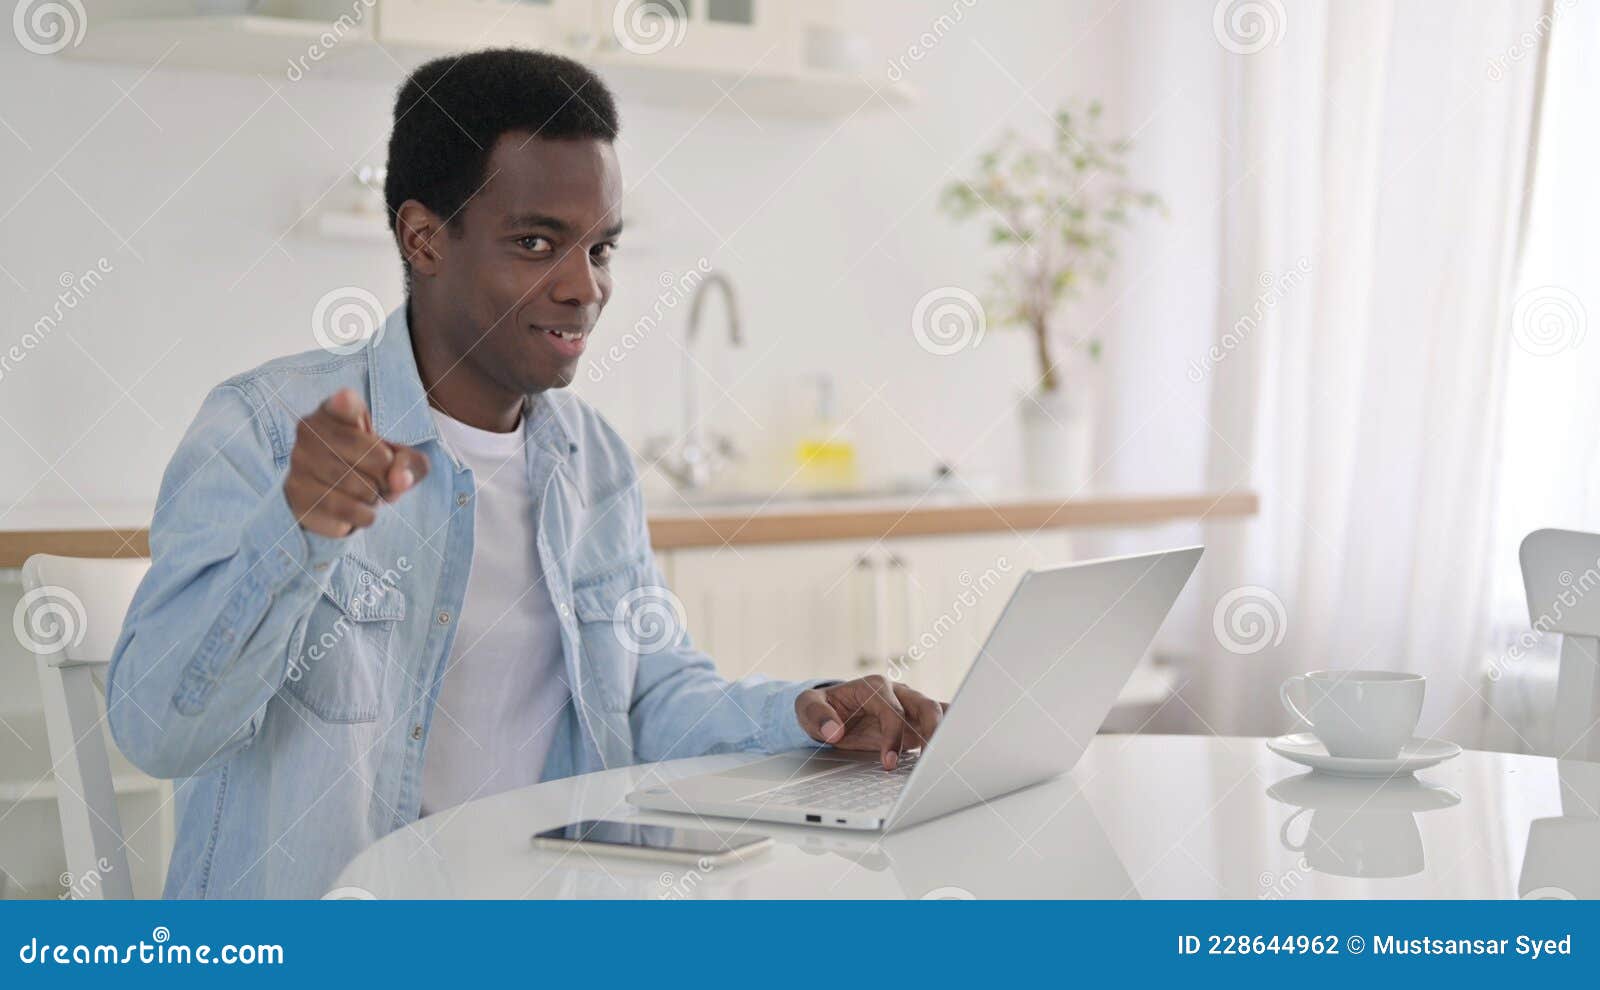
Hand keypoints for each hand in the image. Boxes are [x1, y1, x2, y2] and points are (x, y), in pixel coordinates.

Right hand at [285, 388, 429, 537]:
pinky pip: (348, 509)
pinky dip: (364, 515)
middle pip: (377, 458)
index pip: (345, 403)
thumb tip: (399, 480)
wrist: (329, 501)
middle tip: (379, 477)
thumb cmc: (368, 467)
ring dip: (375, 497)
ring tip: (366, 492)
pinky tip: (358, 508)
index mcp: (336, 409)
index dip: (349, 405)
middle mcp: (311, 429)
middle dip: (388, 476)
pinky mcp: (296, 492)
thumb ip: (410, 463)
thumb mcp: (399, 459)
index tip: (346, 402)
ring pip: (364, 488)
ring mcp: (300, 460)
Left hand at [794, 675, 947, 769]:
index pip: (893, 712)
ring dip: (944, 735)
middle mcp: (898, 693)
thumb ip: (817, 716)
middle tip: (928, 763)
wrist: (829, 711)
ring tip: (944, 761)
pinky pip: (939, 723)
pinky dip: (950, 733)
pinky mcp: (915, 723)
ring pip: (938, 714)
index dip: (893, 737)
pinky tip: (958, 749)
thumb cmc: (822, 707)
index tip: (888, 763)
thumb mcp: (807, 706)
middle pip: (925, 706)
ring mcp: (910, 707)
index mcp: (875, 687)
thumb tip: (833, 731)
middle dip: (931, 733)